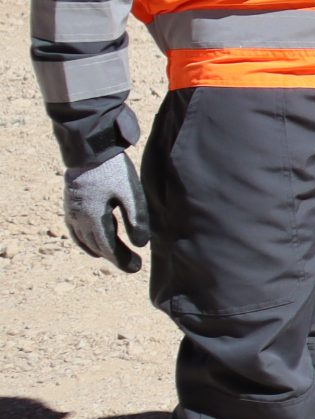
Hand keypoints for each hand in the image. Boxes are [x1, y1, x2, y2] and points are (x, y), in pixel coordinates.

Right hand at [63, 153, 149, 272]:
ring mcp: (72, 212)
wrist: (88, 150)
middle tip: (133, 266)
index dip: (122, 260)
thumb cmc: (112, 170)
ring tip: (114, 257)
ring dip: (100, 250)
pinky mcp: (70, 204)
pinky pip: (76, 230)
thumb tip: (140, 244)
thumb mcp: (130, 193)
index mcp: (93, 218)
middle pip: (97, 245)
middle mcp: (79, 219)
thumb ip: (136, 219)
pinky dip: (85, 241)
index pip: (108, 247)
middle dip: (115, 257)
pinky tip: (93, 242)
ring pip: (84, 239)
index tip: (136, 269)